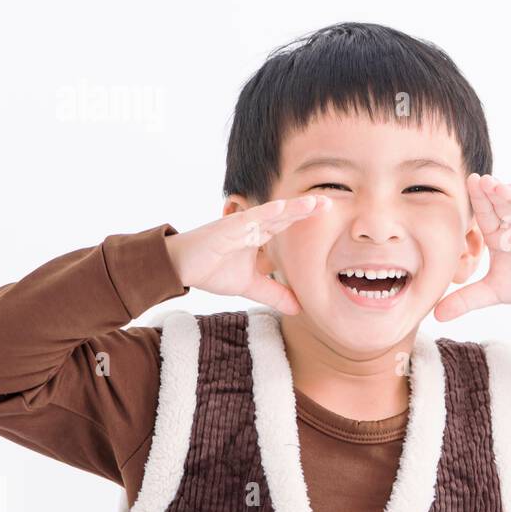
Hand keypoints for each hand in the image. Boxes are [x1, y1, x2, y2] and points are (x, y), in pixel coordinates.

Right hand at [164, 195, 332, 314]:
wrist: (179, 268)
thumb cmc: (211, 270)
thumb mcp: (250, 286)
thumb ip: (274, 294)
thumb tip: (299, 309)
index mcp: (260, 237)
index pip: (289, 227)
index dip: (308, 221)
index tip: (331, 216)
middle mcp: (253, 227)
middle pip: (285, 216)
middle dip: (307, 209)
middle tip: (331, 202)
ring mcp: (241, 226)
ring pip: (271, 214)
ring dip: (292, 208)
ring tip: (314, 202)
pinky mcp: (227, 228)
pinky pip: (249, 219)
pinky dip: (265, 214)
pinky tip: (281, 208)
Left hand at [434, 173, 510, 321]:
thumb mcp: (492, 292)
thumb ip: (466, 300)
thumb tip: (437, 316)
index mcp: (497, 233)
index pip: (485, 212)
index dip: (478, 197)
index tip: (469, 181)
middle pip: (500, 202)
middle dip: (491, 190)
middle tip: (480, 180)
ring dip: (510, 192)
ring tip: (498, 186)